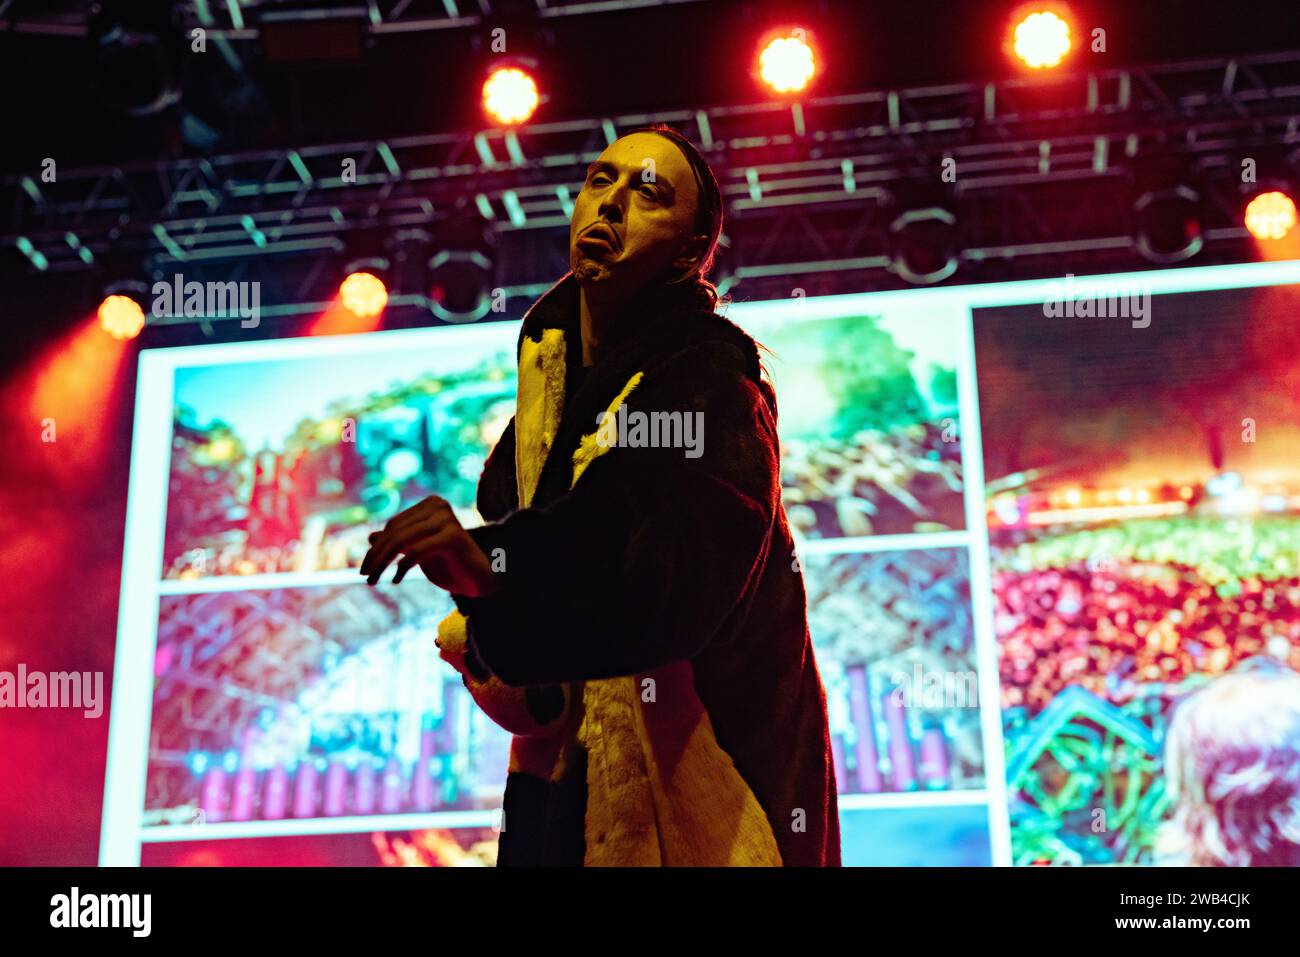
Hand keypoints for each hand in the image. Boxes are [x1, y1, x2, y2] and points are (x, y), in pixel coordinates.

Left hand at [360, 495, 499, 596]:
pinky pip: (417, 551)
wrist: (480, 581)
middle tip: (365, 576)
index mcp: (430, 504)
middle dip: (376, 556)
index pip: (394, 525)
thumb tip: (370, 536)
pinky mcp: (453, 536)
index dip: (377, 547)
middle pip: (395, 531)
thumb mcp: (418, 553)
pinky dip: (402, 567)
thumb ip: (398, 542)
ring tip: (373, 580)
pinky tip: (396, 580)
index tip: (365, 567)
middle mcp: (439, 505)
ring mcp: (447, 519)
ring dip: (383, 563)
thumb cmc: (450, 565)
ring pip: (402, 540)